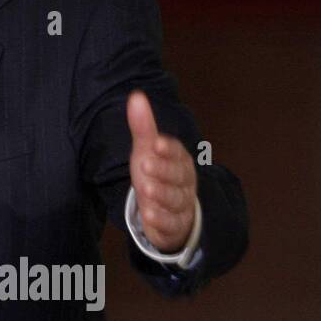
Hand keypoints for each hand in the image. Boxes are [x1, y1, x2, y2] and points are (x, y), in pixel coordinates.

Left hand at [126, 90, 196, 252]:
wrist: (168, 210)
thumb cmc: (157, 173)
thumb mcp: (147, 150)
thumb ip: (143, 126)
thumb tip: (136, 95)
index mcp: (179, 161)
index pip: (177, 153)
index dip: (168, 149)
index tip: (156, 143)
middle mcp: (183, 182)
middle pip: (177, 176)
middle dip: (163, 170)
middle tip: (146, 164)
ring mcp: (180, 205)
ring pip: (174, 199)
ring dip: (161, 194)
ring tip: (147, 189)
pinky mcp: (173, 225)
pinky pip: (170, 223)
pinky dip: (160, 220)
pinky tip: (149, 215)